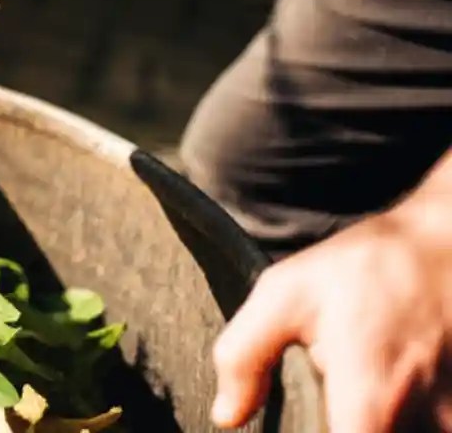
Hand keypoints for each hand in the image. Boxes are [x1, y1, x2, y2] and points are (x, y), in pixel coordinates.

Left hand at [211, 179, 451, 431]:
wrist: (448, 243)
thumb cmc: (366, 267)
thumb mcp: (285, 295)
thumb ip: (245, 358)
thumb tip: (227, 414)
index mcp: (371, 401)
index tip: (309, 417)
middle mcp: (426, 421)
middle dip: (344, 420)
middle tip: (339, 381)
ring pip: (403, 428)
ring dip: (379, 414)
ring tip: (369, 370)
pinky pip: (428, 422)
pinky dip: (406, 409)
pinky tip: (393, 373)